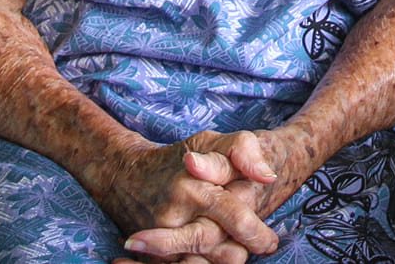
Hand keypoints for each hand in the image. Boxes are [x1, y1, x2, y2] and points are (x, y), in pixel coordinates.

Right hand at [118, 126, 319, 262]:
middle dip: (245, 251)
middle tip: (258, 246)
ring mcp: (161, 242)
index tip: (270, 240)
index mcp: (193, 189)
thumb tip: (268, 176)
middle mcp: (175, 219)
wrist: (124, 177)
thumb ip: (243, 150)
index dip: (258, 232)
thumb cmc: (176, 158)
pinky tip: (211, 253)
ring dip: (225, 258)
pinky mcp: (153, 258)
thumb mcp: (208, 142)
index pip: (237, 218)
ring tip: (232, 245)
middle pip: (225, 252)